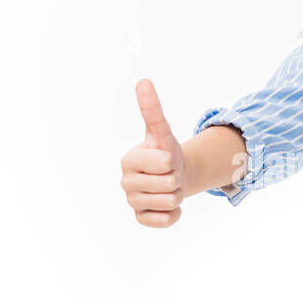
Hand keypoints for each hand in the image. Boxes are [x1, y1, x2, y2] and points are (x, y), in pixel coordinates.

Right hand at [121, 78, 185, 227]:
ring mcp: (132, 202)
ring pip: (170, 201)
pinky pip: (166, 220)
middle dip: (177, 178)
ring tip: (167, 187)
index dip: (172, 160)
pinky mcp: (141, 219)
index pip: (164, 162)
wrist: (172, 175)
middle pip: (170, 184)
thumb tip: (143, 81)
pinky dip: (174, 213)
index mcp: (128, 160)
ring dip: (177, 194)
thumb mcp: (162, 131)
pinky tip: (167, 204)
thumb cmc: (165, 151)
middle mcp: (125, 182)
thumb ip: (152, 110)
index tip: (165, 159)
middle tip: (168, 174)